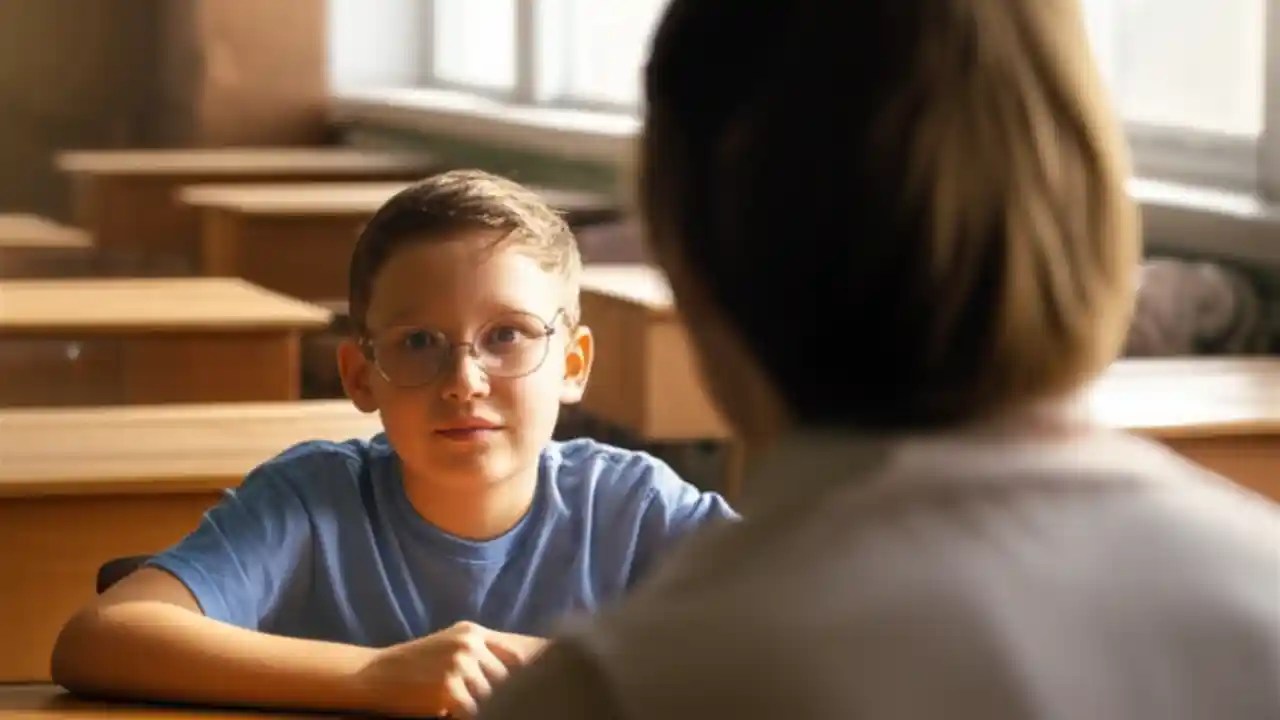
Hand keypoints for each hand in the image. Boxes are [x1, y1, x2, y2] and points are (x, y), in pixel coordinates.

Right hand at [356, 621, 548, 718]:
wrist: (376, 674)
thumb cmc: (416, 664)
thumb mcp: (451, 644)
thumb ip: (484, 650)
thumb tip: (525, 666)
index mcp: (473, 632)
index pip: (517, 654)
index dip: (530, 673)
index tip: (540, 687)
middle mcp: (470, 645)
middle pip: (507, 677)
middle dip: (508, 694)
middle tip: (515, 703)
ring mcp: (460, 666)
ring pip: (494, 696)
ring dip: (490, 707)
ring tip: (480, 707)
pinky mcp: (449, 690)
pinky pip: (476, 711)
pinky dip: (473, 715)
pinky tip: (461, 713)